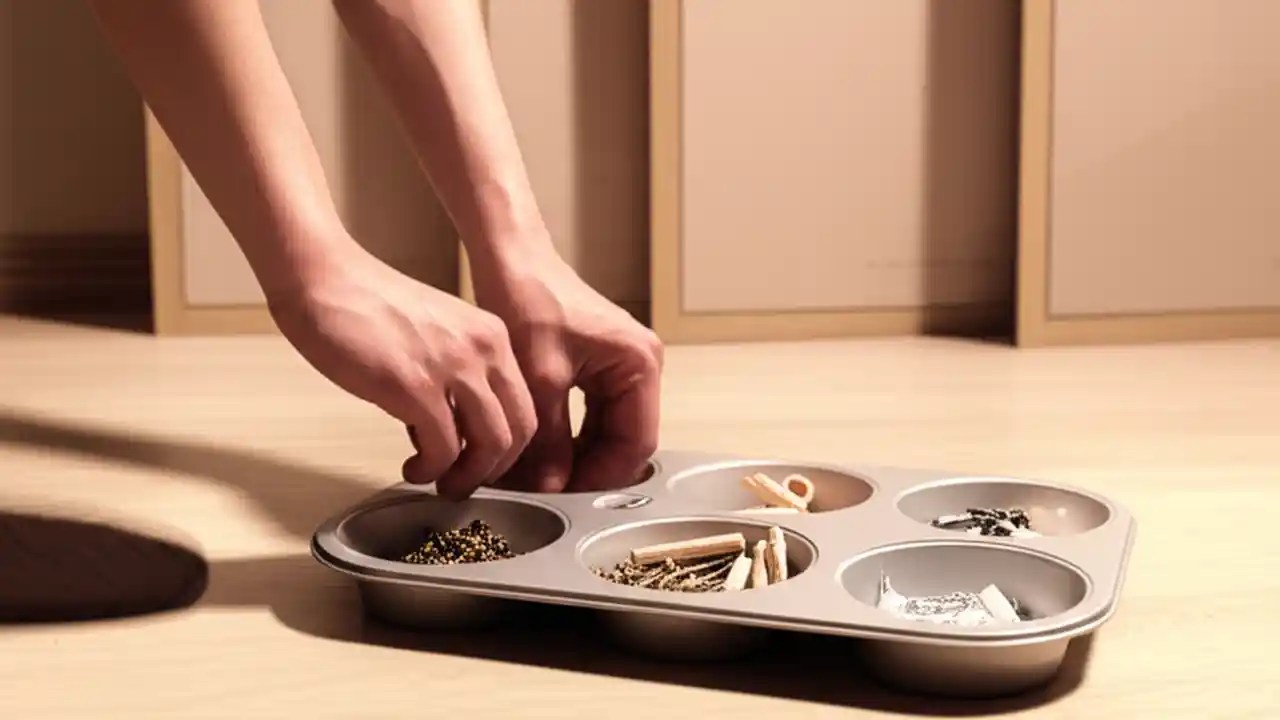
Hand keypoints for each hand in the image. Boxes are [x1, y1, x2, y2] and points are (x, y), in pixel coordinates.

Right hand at [267, 242, 536, 499]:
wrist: (325, 279)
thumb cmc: (367, 306)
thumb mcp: (438, 333)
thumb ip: (457, 373)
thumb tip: (454, 429)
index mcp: (492, 336)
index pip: (526, 406)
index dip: (509, 447)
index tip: (484, 465)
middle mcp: (484, 349)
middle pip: (519, 431)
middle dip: (494, 470)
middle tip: (464, 484)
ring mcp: (453, 367)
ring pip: (491, 445)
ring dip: (466, 477)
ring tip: (438, 482)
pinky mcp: (416, 386)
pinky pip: (444, 450)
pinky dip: (431, 471)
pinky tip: (412, 468)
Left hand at [471, 239, 663, 491]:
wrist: (512, 260)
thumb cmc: (530, 300)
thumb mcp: (540, 378)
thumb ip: (549, 438)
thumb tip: (550, 487)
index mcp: (639, 364)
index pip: (635, 442)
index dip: (601, 476)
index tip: (564, 494)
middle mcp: (639, 367)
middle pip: (622, 441)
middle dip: (584, 469)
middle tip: (543, 490)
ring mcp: (620, 369)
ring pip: (603, 433)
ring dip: (572, 457)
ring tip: (534, 475)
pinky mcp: (597, 370)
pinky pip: (588, 417)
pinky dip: (564, 437)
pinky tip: (535, 452)